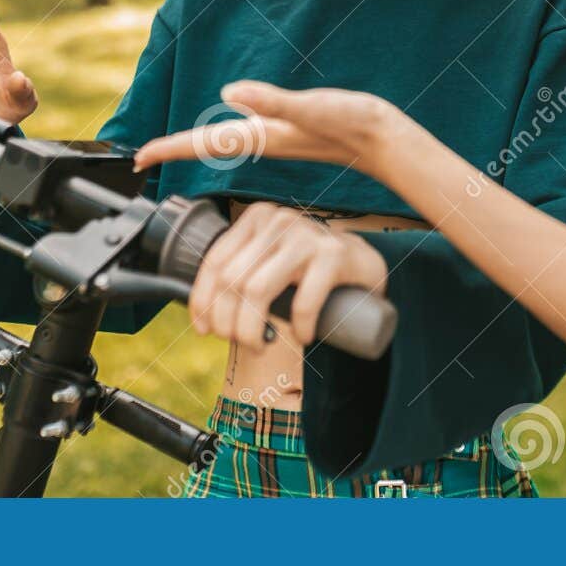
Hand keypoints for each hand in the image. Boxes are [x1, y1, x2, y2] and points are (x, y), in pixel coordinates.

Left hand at [133, 81, 414, 181]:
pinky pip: (251, 130)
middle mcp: (265, 139)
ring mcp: (278, 136)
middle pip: (208, 145)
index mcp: (262, 135)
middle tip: (142, 156)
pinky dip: (233, 126)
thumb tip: (228, 95)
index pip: (205, 143)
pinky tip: (236, 114)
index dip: (169, 148)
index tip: (137, 158)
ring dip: (200, 141)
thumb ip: (272, 102)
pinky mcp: (293, 129)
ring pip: (228, 139)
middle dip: (175, 149)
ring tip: (176, 143)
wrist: (388, 142)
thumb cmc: (353, 124)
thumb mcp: (311, 108)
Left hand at [190, 202, 387, 347]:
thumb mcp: (269, 262)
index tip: (203, 330)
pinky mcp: (334, 254)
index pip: (215, 261)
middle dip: (228, 322)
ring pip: (256, 290)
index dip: (202, 300)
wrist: (363, 264)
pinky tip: (302, 337)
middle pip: (232, 280)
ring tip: (261, 346)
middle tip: (242, 344)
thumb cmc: (308, 271)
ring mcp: (307, 235)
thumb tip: (204, 313)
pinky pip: (303, 301)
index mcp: (257, 218)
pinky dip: (298, 327)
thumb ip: (242, 272)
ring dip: (251, 330)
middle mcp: (279, 221)